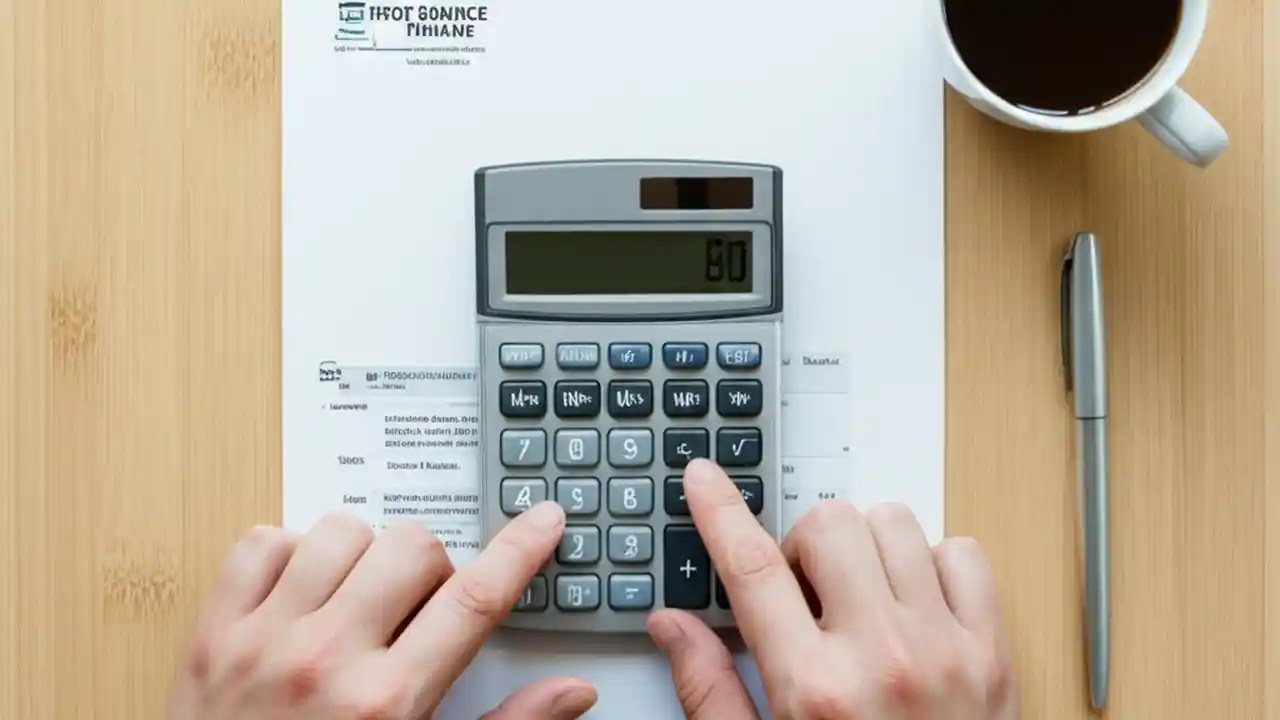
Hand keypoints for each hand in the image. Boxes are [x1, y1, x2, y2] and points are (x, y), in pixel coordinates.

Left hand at [168, 502, 596, 718]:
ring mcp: (264, 640)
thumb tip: (571, 693)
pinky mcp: (214, 631)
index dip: (519, 549)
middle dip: (431, 568)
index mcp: (388, 704)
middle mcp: (327, 661)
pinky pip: (262, 542)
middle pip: (413, 549)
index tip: (542, 520)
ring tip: (359, 598)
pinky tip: (303, 591)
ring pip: (340, 531)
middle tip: (419, 606)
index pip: (475, 599)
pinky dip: (287, 553)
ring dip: (362, 553)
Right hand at [647, 460, 1017, 718]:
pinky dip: (933, 564)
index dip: (720, 512)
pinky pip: (963, 554)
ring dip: (866, 546)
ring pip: (896, 524)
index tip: (705, 479)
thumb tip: (672, 626)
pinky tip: (912, 604)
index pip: (753, 569)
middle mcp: (883, 658)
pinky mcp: (995, 653)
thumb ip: (712, 690)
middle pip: (829, 524)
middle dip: (804, 544)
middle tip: (802, 590)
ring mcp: (947, 649)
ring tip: (857, 597)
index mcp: (815, 691)